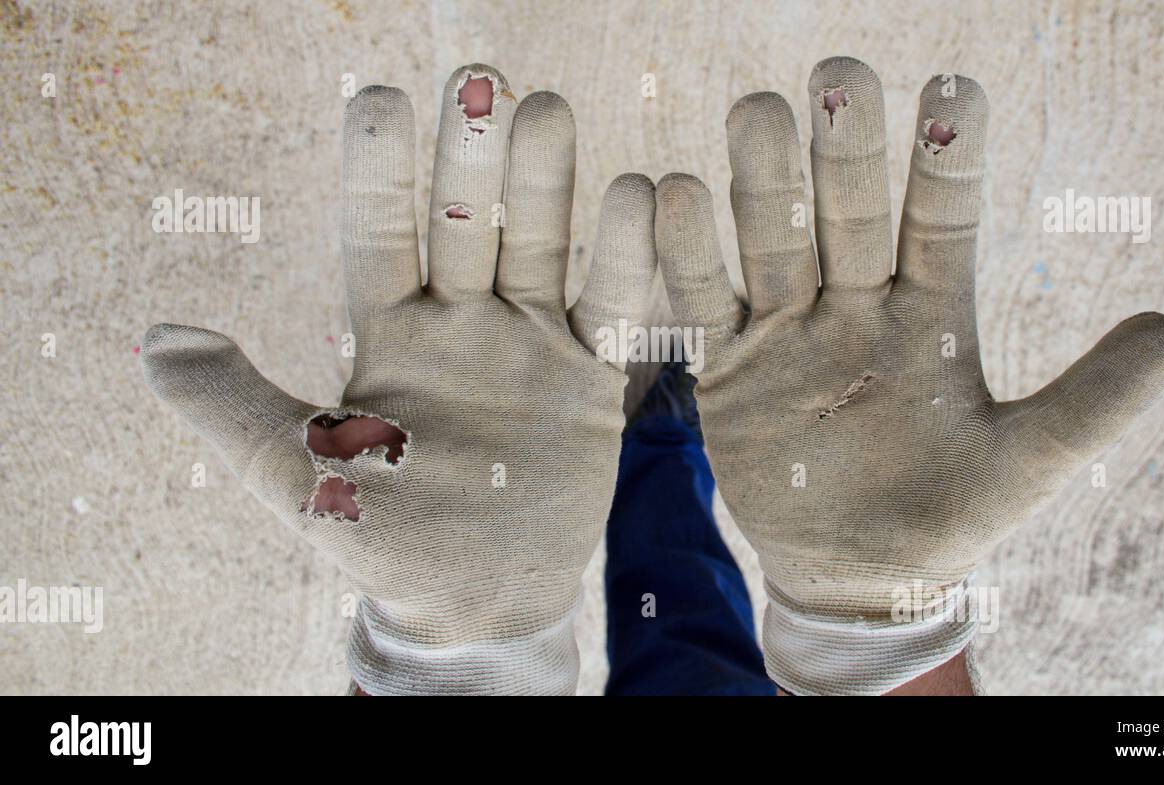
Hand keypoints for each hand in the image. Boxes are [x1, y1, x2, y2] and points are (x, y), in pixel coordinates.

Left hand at [142, 65, 655, 694]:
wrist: (476, 597)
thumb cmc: (382, 539)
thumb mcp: (299, 478)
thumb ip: (235, 409)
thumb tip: (157, 341)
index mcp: (389, 332)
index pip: (378, 236)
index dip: (378, 172)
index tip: (382, 102)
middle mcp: (460, 320)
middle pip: (466, 223)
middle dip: (472, 156)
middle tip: (481, 77)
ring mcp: (527, 342)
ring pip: (538, 246)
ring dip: (547, 183)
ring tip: (551, 111)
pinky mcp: (586, 378)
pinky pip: (609, 310)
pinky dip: (624, 260)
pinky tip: (635, 196)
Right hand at [654, 57, 1163, 693]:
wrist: (860, 576)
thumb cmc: (948, 516)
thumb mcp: (1025, 465)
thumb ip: (1092, 402)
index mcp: (932, 313)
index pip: (942, 218)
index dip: (947, 160)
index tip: (954, 93)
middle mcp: (859, 303)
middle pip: (848, 212)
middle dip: (844, 147)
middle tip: (839, 72)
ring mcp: (792, 330)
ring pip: (775, 239)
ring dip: (764, 182)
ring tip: (756, 111)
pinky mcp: (734, 366)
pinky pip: (709, 302)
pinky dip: (691, 255)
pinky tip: (673, 193)